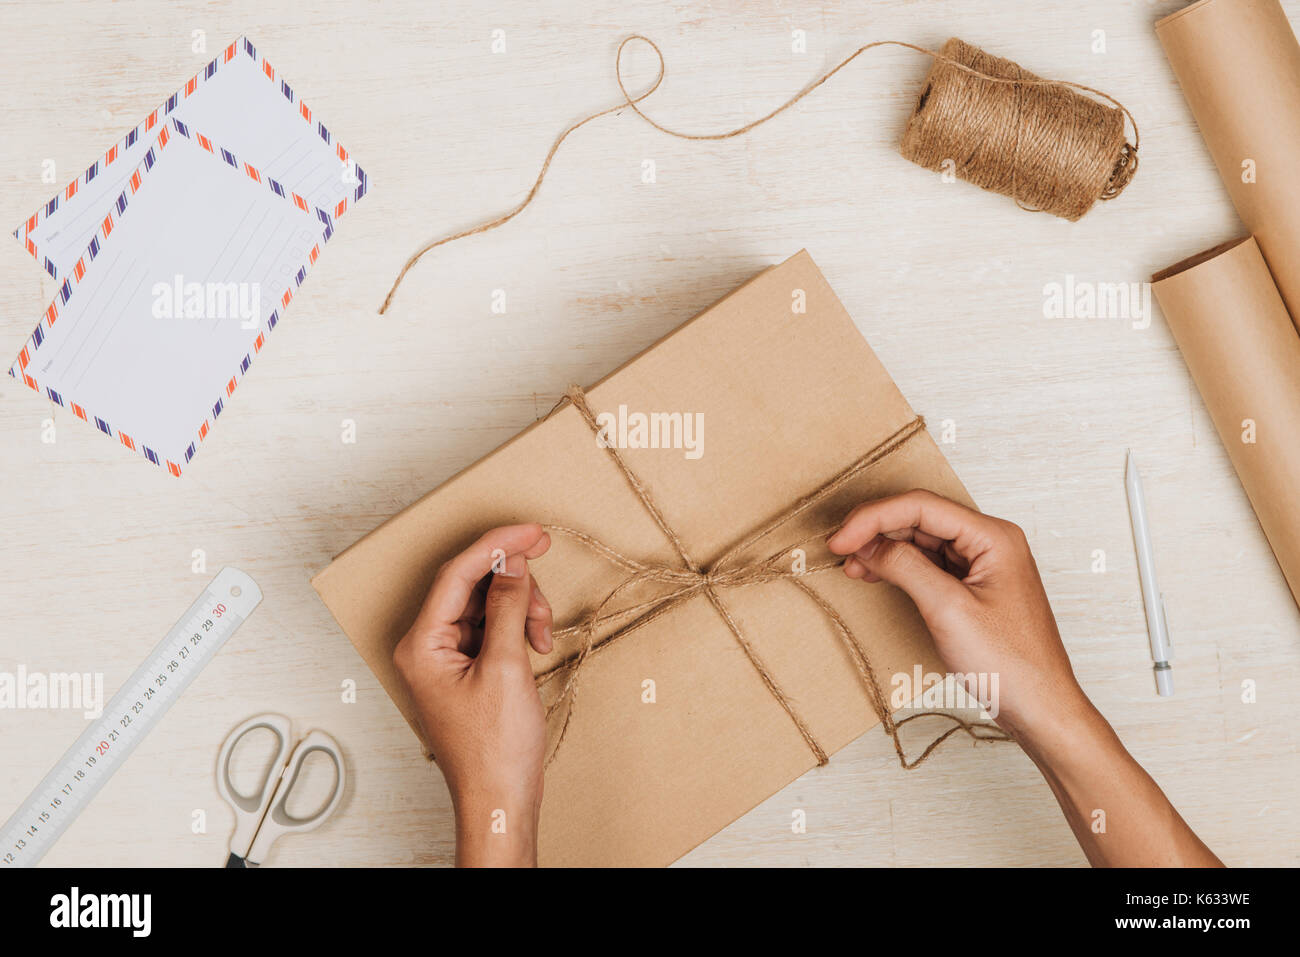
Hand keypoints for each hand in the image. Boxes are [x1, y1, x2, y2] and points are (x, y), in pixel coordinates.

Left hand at [393, 523, 552, 866]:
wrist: (499, 799)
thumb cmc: (494, 750)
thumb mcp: (506, 668)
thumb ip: (506, 607)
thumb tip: (512, 564)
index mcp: (421, 644)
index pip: (457, 574)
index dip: (497, 545)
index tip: (532, 532)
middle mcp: (426, 646)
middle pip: (472, 584)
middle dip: (515, 584)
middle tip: (546, 585)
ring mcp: (445, 658)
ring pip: (486, 603)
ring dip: (521, 608)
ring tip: (542, 636)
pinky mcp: (466, 668)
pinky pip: (491, 626)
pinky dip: (518, 627)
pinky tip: (536, 644)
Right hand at [828, 490, 1220, 865]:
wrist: (1040, 708)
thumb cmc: (1011, 665)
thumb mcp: (948, 609)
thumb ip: (905, 567)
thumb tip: (869, 544)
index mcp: (993, 537)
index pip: (921, 506)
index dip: (874, 518)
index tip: (841, 539)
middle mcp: (990, 542)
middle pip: (920, 518)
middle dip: (876, 530)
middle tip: (840, 549)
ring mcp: (982, 564)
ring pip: (922, 540)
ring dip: (884, 547)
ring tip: (852, 564)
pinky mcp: (973, 586)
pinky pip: (929, 563)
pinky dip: (899, 566)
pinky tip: (875, 573)